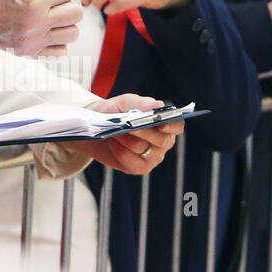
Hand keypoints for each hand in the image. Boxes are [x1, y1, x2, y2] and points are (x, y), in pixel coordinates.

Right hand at [0, 0, 82, 56]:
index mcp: (34, 0)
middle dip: (64, 4)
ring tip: (47, 15)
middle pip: (76, 13)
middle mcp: (36, 22)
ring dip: (64, 23)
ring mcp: (33, 40)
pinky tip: (42, 29)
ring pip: (72, 33)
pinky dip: (56, 41)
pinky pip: (61, 51)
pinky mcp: (28, 53)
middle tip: (48, 1)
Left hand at [64, 94, 182, 174]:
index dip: (172, 125)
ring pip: (141, 148)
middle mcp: (162, 142)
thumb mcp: (124, 103)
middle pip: (161, 140)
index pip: (177, 126)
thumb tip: (158, 105)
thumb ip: (141, 103)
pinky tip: (111, 142)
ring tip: (114, 131)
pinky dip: (118, 150)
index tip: (162, 122)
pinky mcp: (139, 168)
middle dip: (143, 131)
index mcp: (164, 124)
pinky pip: (130, 161)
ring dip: (125, 138)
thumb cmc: (114, 112)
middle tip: (128, 125)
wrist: (94, 127)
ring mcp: (152, 157)